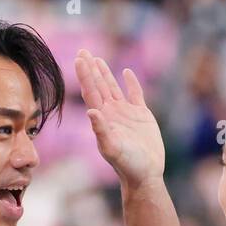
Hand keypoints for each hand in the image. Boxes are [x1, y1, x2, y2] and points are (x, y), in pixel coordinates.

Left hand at [74, 48, 164, 188]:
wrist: (146, 175)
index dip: (85, 75)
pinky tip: (127, 72)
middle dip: (90, 69)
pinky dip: (131, 83)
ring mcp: (126, 114)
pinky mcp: (142, 116)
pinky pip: (135, 94)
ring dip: (105, 73)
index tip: (80, 58)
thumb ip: (101, 131)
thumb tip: (91, 111)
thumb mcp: (113, 149)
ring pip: (113, 88)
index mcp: (103, 118)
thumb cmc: (128, 165)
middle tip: (83, 51)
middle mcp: (112, 113)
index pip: (91, 91)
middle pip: (98, 86)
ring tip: (97, 59)